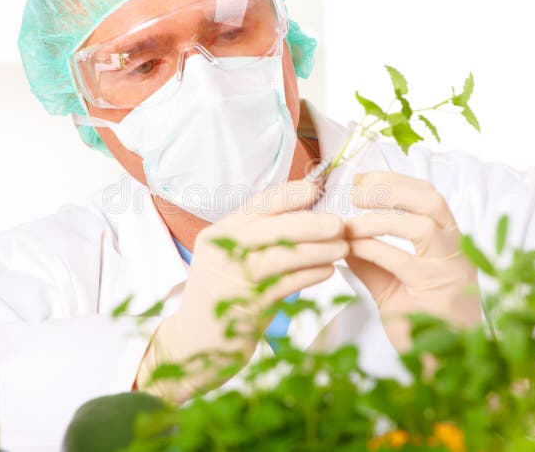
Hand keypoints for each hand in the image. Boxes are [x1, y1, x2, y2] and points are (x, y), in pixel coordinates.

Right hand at [136, 179, 348, 402]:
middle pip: (271, 228)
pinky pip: (285, 285)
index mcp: (217, 235)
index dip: (289, 194)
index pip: (257, 204)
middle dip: (310, 222)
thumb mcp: (230, 260)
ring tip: (341, 247)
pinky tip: (328, 271)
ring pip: (280, 255)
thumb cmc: (221, 298)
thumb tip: (306, 215)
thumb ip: (258, 239)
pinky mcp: (244, 307)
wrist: (193, 345)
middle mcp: (221, 252)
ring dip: (316, 250)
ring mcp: (231, 280)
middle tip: (339, 223)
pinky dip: (310, 275)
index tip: (316, 189)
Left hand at [344, 171, 481, 351]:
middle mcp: (455, 249)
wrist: (444, 367)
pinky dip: (375, 249)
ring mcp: (450, 269)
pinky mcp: (438, 292)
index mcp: (447, 241)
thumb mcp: (392, 285)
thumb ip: (370, 261)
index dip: (394, 181)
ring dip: (379, 219)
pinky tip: (353, 249)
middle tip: (356, 191)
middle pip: (431, 200)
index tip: (361, 179)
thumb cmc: (423, 324)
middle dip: (391, 188)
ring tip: (349, 225)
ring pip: (421, 226)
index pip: (427, 195)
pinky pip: (405, 261)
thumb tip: (341, 239)